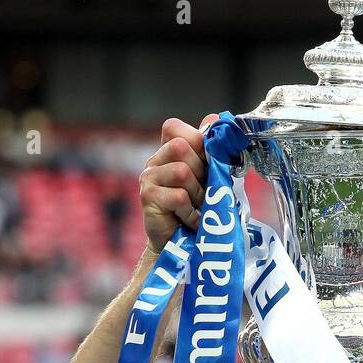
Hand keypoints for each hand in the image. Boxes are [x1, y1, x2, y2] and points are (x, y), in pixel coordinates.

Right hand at [141, 113, 218, 250]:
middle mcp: (155, 160)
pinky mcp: (147, 198)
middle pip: (181, 146)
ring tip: (198, 206)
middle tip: (204, 191)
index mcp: (168, 151)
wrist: (183, 244)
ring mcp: (148, 178)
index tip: (208, 160)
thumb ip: (212, 150)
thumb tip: (214, 118)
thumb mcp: (211, 176)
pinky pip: (178, 196)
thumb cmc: (200, 208)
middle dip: (201, 170)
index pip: (173, 127)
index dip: (194, 140)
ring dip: (198, 193)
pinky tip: (190, 219)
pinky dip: (191, 211)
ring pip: (182, 172)